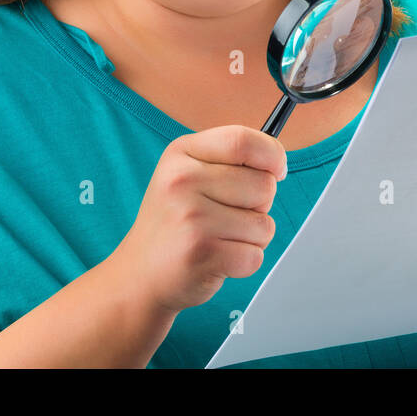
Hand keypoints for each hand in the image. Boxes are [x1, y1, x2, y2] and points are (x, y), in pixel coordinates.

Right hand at [113, 125, 287, 317]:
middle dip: (259, 205)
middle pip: (263, 185)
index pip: (244, 141)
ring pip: (263, 224)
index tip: (277, 170)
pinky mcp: (202, 253)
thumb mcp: (187, 173)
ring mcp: (192, 217)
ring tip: (218, 238)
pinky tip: (216, 259)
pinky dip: (244, 262)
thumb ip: (230, 160)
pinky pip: (255, 255)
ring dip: (251, 237)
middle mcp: (183, 180)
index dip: (272, 155)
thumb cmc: (175, 222)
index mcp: (182, 153)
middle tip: (226, 215)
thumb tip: (277, 162)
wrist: (139, 275)